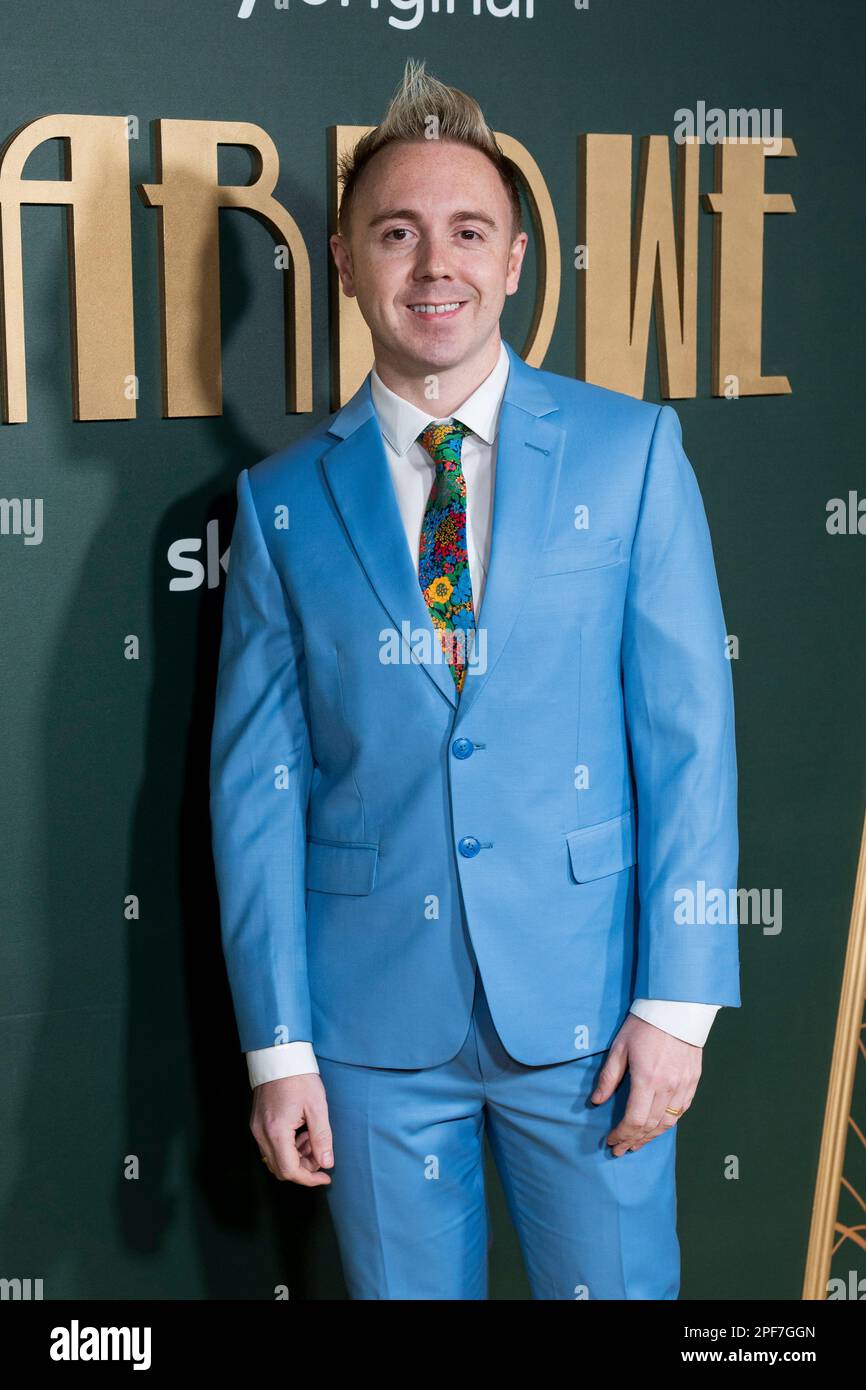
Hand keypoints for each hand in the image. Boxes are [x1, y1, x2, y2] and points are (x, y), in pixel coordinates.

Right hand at [251, 1074, 333, 1185]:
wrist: (279, 1056)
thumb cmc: (299, 1077)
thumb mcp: (317, 1107)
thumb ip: (322, 1138)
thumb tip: (326, 1163)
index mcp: (277, 1132)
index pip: (290, 1170)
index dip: (309, 1179)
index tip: (325, 1176)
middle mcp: (261, 1134)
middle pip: (280, 1169)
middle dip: (304, 1167)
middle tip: (320, 1153)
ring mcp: (256, 1129)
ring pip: (275, 1159)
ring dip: (296, 1157)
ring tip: (312, 1137)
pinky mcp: (257, 1123)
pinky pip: (271, 1146)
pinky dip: (287, 1147)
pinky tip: (301, 1132)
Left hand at [590, 1013, 701, 1155]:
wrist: (677, 1008)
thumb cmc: (644, 1025)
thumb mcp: (619, 1048)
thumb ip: (608, 1077)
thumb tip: (596, 1101)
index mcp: (647, 1079)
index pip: (634, 1120)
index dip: (621, 1134)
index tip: (611, 1140)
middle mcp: (668, 1087)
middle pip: (650, 1126)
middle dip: (633, 1140)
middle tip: (620, 1149)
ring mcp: (683, 1085)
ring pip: (667, 1122)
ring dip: (650, 1137)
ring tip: (636, 1144)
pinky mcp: (693, 1081)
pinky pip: (681, 1111)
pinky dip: (668, 1123)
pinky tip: (657, 1127)